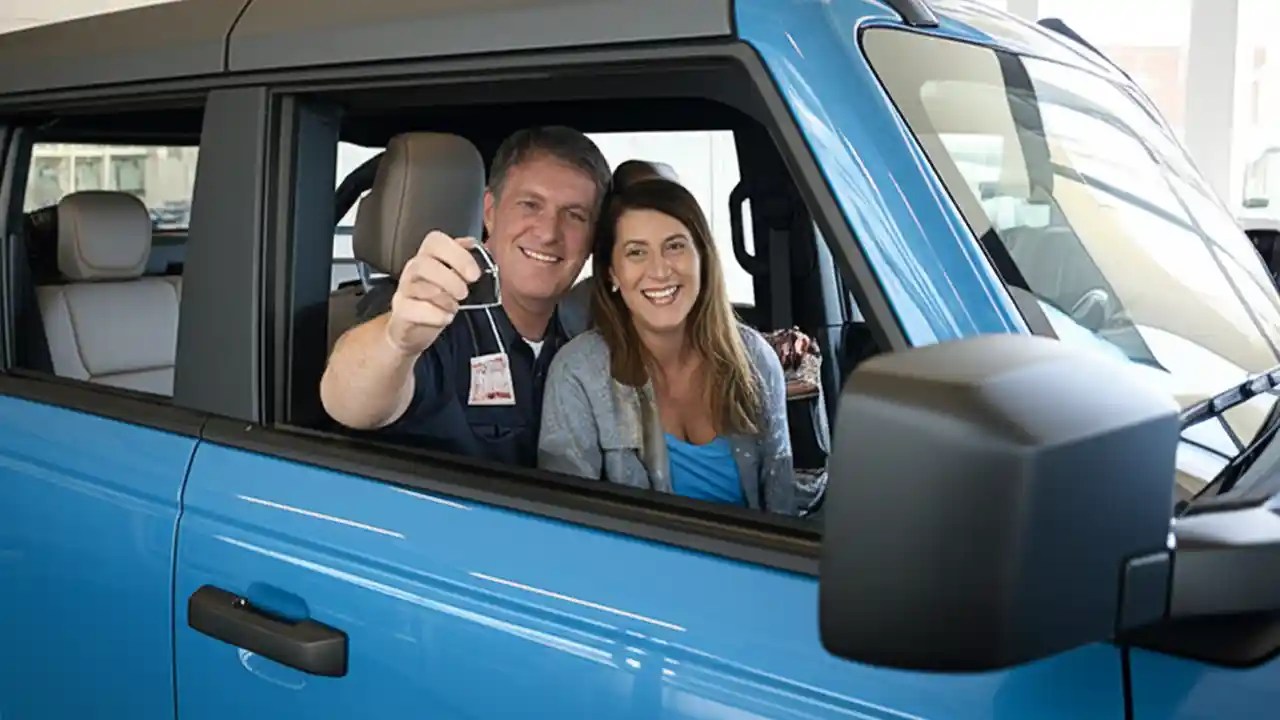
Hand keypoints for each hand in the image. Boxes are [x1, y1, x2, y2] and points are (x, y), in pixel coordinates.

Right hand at [385, 231, 482, 355]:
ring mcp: (405, 290)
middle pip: (424, 263)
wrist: (416, 326)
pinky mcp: (401, 311)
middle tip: (464, 294)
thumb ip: (464, 258)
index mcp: (428, 255)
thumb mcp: (455, 276)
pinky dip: (434, 315)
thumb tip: (472, 243)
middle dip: (449, 279)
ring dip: (443, 299)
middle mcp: (413, 269)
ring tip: (454, 307)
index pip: (436, 241)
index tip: (474, 275)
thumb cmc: (439, 297)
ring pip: (419, 287)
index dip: (458, 255)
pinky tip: (446, 318)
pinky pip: (412, 309)